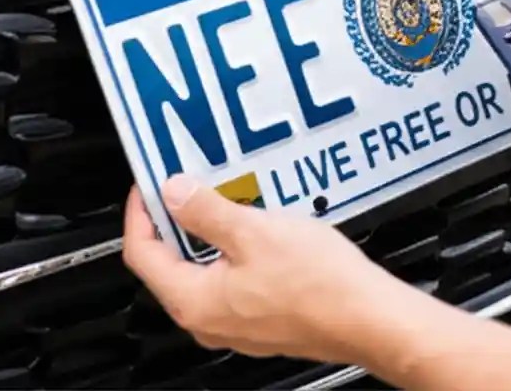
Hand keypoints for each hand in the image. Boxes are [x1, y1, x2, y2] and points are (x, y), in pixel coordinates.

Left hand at [122, 177, 430, 363]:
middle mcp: (208, 321)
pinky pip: (235, 282)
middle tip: (189, 186)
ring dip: (211, 235)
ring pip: (206, 272)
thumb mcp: (255, 231)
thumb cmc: (319, 286)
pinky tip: (260, 230)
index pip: (142, 253)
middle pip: (171, 264)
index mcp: (195, 302)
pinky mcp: (263, 321)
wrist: (368, 318)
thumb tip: (174, 193)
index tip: (150, 186)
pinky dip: (237, 252)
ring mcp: (236, 325)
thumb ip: (206, 211)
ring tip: (230, 201)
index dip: (141, 213)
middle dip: (178, 221)